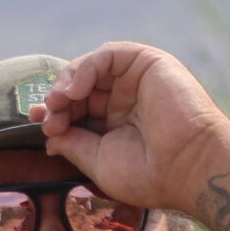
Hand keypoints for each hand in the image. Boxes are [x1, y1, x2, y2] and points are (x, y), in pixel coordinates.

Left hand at [35, 42, 229, 214]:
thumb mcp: (99, 163)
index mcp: (117, 124)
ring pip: (91, 68)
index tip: (40, 124)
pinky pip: (109, 55)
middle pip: (80, 88)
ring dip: (67, 82)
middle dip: (58, 100)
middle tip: (46, 117)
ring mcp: (137, 80)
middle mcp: (126, 100)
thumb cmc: (150, 175)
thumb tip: (48, 138)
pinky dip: (86, 67)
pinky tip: (75, 90)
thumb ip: (73, 146)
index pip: (78, 109)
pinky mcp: (148, 63)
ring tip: (57, 102)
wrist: (188, 168)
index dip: (56, 113)